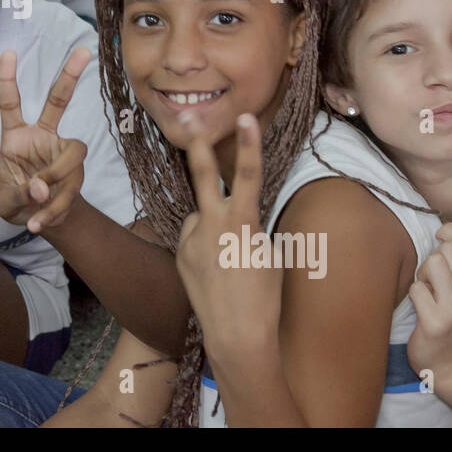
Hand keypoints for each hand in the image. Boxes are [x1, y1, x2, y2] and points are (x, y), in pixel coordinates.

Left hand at [0, 47, 91, 233]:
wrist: (34, 219)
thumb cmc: (15, 199)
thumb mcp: (7, 200)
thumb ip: (21, 192)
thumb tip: (42, 187)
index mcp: (16, 136)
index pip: (12, 104)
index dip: (8, 79)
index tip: (8, 52)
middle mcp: (41, 137)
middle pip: (58, 102)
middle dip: (70, 75)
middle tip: (84, 51)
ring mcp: (61, 152)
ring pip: (72, 157)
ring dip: (58, 186)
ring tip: (36, 215)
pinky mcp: (74, 173)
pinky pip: (72, 187)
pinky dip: (56, 209)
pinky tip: (40, 223)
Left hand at [174, 113, 280, 362]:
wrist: (236, 335)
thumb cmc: (265, 297)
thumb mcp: (271, 255)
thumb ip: (253, 227)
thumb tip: (242, 216)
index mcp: (242, 223)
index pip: (248, 174)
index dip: (248, 143)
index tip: (245, 117)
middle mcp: (212, 225)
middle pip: (201, 176)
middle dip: (196, 146)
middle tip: (188, 119)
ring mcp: (191, 239)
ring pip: (201, 216)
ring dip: (213, 225)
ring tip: (228, 262)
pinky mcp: (179, 253)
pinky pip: (193, 236)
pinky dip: (203, 243)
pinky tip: (216, 269)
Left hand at [406, 222, 451, 390]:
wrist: (450, 365)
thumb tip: (444, 230)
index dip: (449, 232)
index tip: (438, 236)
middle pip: (447, 250)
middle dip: (433, 258)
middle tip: (432, 279)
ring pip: (432, 264)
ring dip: (422, 275)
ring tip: (427, 292)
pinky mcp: (435, 322)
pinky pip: (416, 288)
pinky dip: (414, 294)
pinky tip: (421, 308)